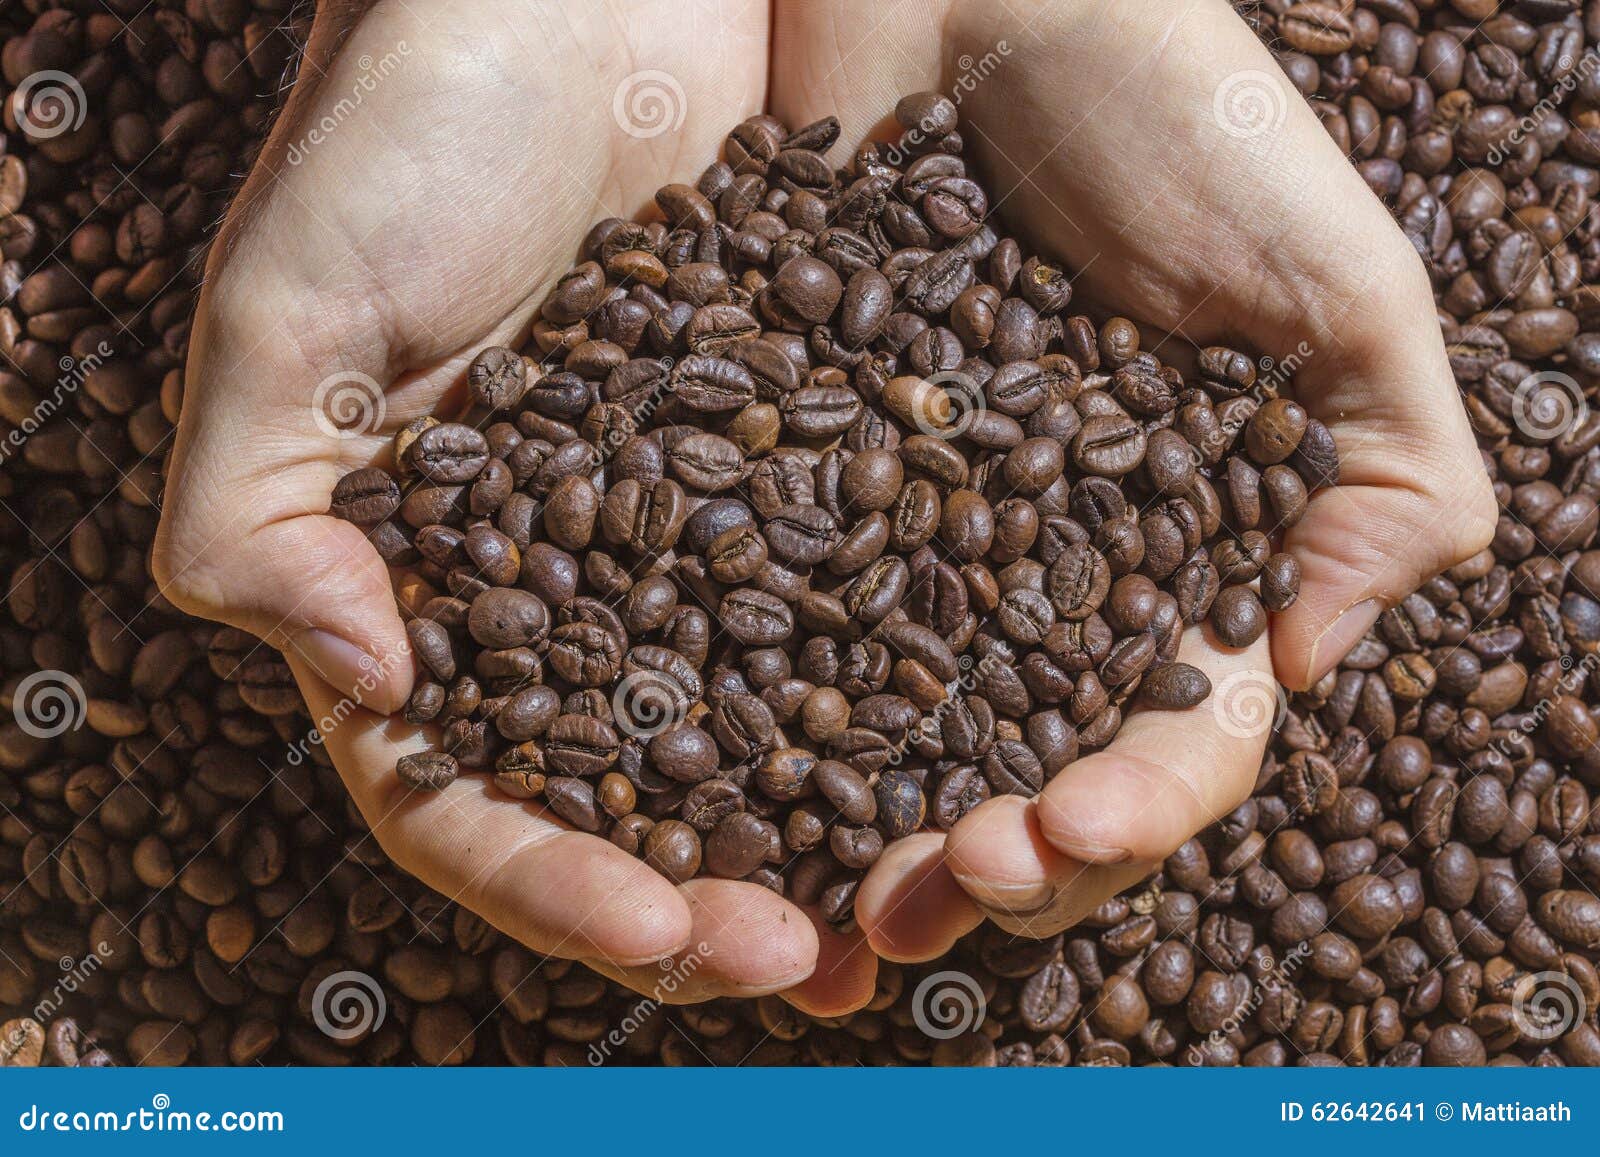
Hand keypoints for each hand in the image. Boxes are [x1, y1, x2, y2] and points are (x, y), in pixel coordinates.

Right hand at [154, 0, 873, 1005]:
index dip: (555, 879)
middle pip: (638, 794)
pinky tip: (1003, 738)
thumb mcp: (291, 323)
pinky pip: (874, 588)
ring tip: (936, 898)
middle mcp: (566, 594)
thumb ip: (264, 514)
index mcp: (423, 596)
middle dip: (725, 892)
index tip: (661, 930)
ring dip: (846, 824)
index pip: (469, 793)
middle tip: (829, 960)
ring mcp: (693, 537)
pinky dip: (931, 672)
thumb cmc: (405, 131)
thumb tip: (364, 680)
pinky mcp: (806, 462)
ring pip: (770, 722)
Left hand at [769, 0, 1494, 951]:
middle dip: (1001, 857)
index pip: (1180, 729)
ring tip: (834, 909)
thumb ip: (1384, 476)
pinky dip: (750, 720)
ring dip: (871, 836)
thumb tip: (1314, 661)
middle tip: (944, 890)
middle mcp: (1046, 576)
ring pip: (894, 740)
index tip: (1072, 828)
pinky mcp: (791, 491)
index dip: (1140, 802)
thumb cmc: (1176, 119)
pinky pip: (766, 627)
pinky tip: (714, 795)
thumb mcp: (1335, 289)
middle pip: (1028, 769)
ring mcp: (913, 543)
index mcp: (1185, 556)